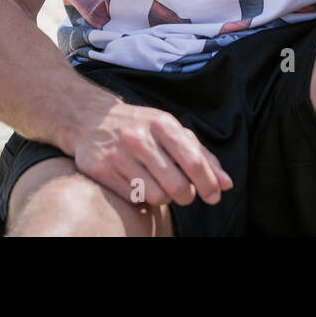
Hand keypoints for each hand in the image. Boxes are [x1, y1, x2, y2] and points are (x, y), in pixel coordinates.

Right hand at [69, 100, 232, 208]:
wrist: (90, 118)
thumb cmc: (139, 125)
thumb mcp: (170, 130)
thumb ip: (201, 155)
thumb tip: (225, 183)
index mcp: (162, 124)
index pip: (193, 161)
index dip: (208, 183)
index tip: (214, 195)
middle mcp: (140, 138)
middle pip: (177, 185)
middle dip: (187, 196)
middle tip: (185, 194)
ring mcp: (118, 154)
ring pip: (156, 196)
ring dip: (164, 198)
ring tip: (159, 186)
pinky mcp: (100, 170)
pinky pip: (133, 198)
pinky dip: (141, 198)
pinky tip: (139, 184)